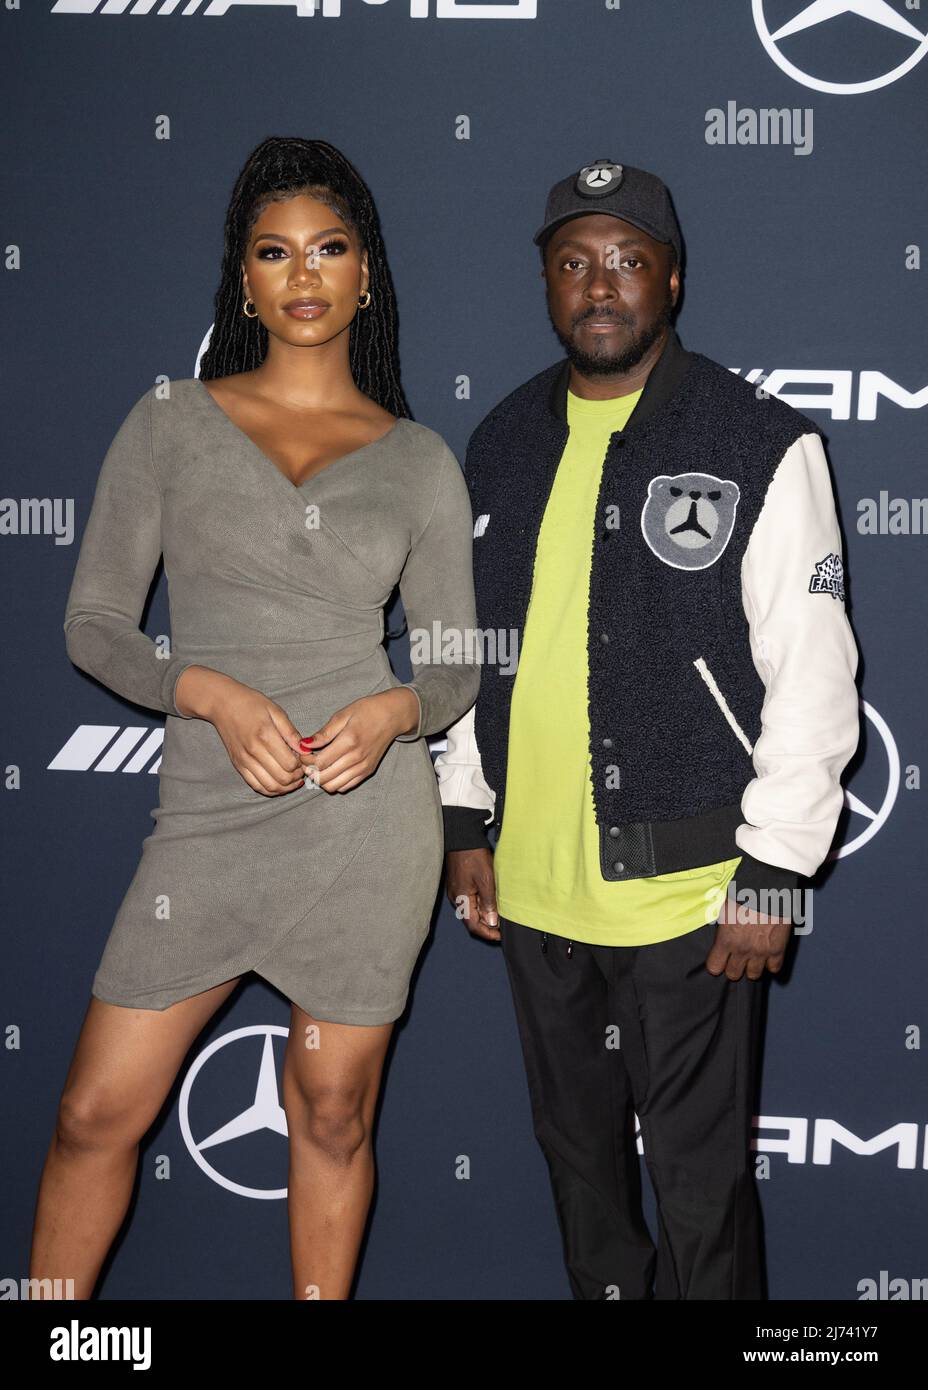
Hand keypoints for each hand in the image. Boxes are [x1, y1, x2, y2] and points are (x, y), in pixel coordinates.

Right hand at [175, 666, 305, 796]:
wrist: (223, 704)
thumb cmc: (251, 704)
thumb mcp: (275, 711)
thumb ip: (291, 733)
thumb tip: (306, 750)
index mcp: (265, 736)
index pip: (290, 763)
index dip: (302, 765)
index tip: (304, 758)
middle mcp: (253, 752)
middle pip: (282, 778)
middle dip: (297, 777)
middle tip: (302, 769)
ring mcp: (244, 761)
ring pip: (270, 787)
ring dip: (286, 787)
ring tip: (293, 778)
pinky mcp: (238, 766)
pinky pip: (256, 786)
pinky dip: (271, 789)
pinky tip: (280, 782)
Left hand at [296, 688, 417, 793]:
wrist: (393, 716)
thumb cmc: (367, 711)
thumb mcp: (343, 715)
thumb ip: (324, 733)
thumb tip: (304, 745)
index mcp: (349, 741)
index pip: (320, 762)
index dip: (305, 761)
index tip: (302, 754)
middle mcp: (357, 758)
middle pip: (324, 778)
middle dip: (310, 772)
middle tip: (307, 762)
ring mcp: (363, 767)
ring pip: (333, 786)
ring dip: (321, 779)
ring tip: (318, 767)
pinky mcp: (368, 771)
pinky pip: (346, 786)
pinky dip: (334, 782)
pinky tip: (331, 770)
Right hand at [444, 848, 499, 941]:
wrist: (462, 838)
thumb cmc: (473, 857)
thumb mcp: (486, 880)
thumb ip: (489, 902)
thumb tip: (492, 922)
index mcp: (461, 900)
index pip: (473, 926)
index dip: (487, 933)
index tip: (500, 936)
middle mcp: (456, 899)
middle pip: (471, 920)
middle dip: (487, 926)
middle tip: (502, 928)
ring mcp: (456, 892)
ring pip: (471, 911)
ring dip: (484, 917)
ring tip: (499, 916)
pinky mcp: (459, 885)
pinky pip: (470, 902)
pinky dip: (480, 906)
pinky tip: (490, 903)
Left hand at [705, 894, 791, 980]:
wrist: (768, 890)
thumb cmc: (743, 895)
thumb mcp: (723, 909)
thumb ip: (720, 926)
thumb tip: (716, 931)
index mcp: (726, 940)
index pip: (714, 967)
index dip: (716, 964)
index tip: (719, 960)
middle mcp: (742, 950)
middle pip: (733, 974)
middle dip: (733, 967)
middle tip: (736, 959)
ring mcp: (761, 952)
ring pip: (753, 975)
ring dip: (752, 968)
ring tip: (752, 958)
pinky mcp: (777, 950)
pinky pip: (774, 969)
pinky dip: (771, 964)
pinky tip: (767, 956)